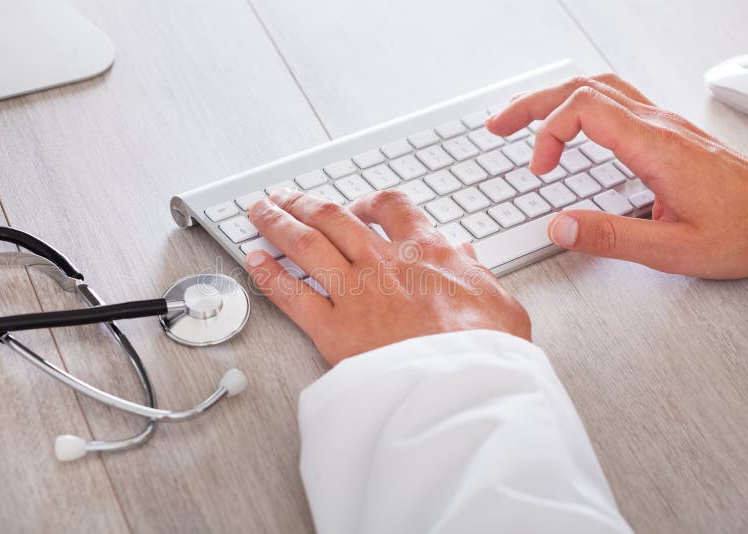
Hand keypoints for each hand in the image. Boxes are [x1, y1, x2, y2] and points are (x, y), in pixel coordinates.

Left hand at [244, 190, 530, 364]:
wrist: (466, 387)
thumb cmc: (487, 349)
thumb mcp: (499, 301)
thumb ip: (477, 271)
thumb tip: (466, 252)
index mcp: (426, 252)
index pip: (392, 207)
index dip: (369, 200)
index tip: (359, 205)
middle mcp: (383, 264)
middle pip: (333, 218)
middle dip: (306, 203)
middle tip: (288, 198)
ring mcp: (355, 293)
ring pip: (306, 244)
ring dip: (278, 223)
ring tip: (260, 213)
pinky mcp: (333, 329)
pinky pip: (291, 294)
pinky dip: (268, 274)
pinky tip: (254, 261)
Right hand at [487, 73, 747, 279]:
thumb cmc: (743, 232)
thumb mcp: (673, 250)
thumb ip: (611, 237)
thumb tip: (558, 226)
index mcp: (655, 146)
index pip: (583, 108)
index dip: (548, 133)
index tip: (539, 171)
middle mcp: (658, 125)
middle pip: (583, 88)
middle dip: (532, 103)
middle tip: (498, 125)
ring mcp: (664, 125)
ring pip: (599, 88)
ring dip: (554, 98)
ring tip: (522, 117)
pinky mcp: (667, 134)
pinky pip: (615, 101)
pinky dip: (579, 106)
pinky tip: (571, 125)